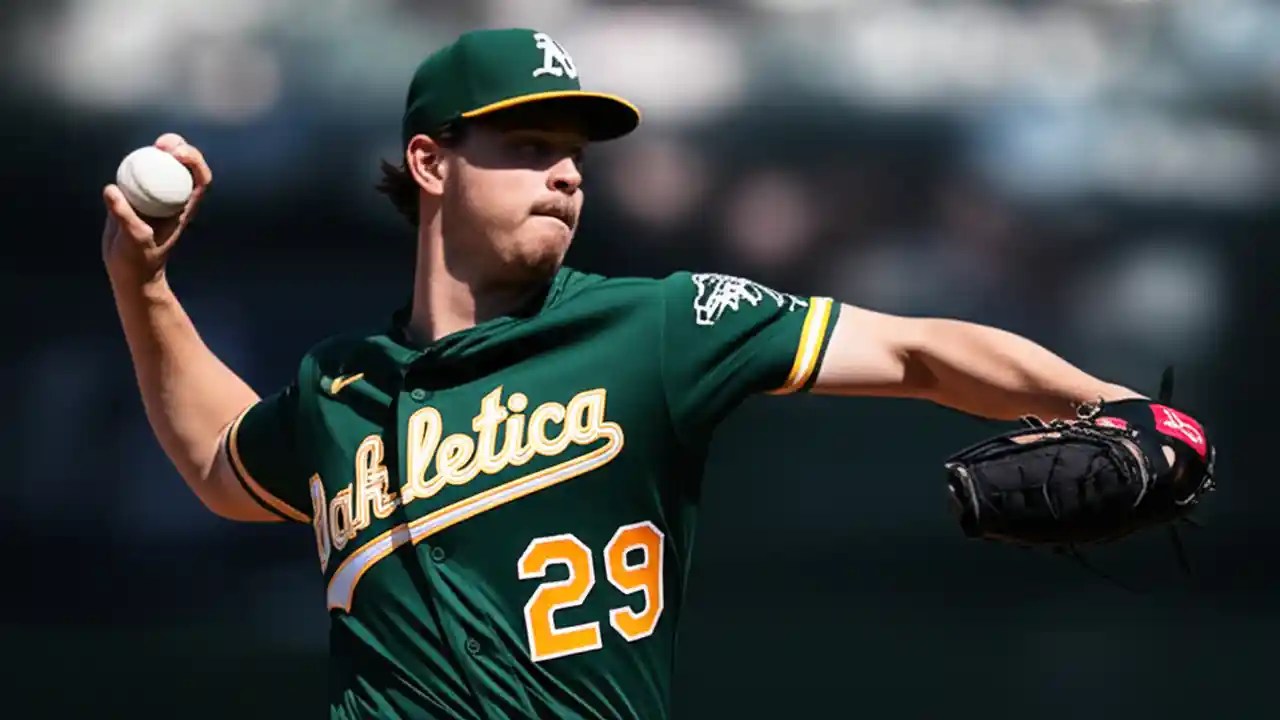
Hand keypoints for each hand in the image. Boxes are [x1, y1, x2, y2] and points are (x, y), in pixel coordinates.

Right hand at [101, 133, 212, 288]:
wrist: (129, 271)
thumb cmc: (138, 259)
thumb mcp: (134, 239)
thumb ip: (124, 216)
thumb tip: (112, 189)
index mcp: (183, 207)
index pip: (200, 179)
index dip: (195, 162)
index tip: (178, 155)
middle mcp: (173, 199)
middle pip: (183, 167)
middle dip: (180, 148)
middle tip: (164, 144)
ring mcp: (157, 197)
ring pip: (163, 167)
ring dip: (161, 151)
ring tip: (155, 144)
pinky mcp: (138, 197)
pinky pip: (141, 175)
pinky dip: (139, 163)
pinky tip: (131, 159)